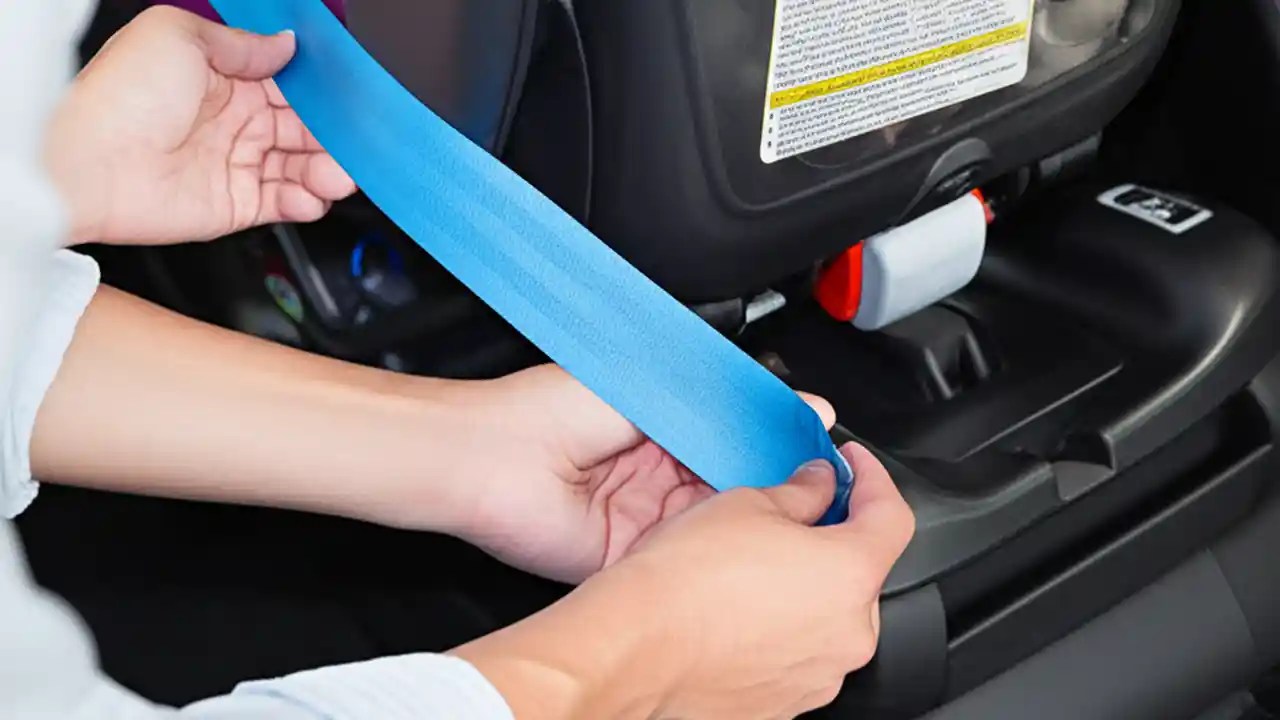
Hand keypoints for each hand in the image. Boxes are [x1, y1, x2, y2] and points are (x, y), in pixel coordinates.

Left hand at [46, 6, 355, 244]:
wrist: (88, 163)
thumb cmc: (120, 97)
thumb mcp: (180, 36)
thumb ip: (241, 43)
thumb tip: (284, 43)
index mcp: (224, 79)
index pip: (289, 86)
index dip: (321, 94)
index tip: (347, 101)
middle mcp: (232, 121)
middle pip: (304, 129)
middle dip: (334, 136)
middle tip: (354, 143)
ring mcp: (234, 163)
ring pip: (301, 168)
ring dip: (328, 171)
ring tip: (338, 175)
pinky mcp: (234, 205)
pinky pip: (285, 204)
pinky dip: (307, 202)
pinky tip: (312, 195)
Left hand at [380, 364, 835, 584]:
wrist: (483, 460)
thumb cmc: (543, 409)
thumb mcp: (647, 386)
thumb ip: (716, 398)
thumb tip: (780, 396)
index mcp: (659, 425)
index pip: (734, 434)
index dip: (773, 437)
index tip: (816, 437)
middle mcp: (656, 472)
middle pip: (732, 480)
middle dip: (772, 478)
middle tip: (818, 473)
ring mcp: (646, 518)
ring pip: (717, 519)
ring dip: (750, 512)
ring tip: (793, 498)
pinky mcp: (634, 557)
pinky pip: (686, 554)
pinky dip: (716, 545)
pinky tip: (745, 529)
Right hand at [454, 443, 915, 718]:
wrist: (631, 650)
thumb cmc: (682, 580)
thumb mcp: (746, 503)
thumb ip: (800, 490)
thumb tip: (817, 483)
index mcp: (850, 574)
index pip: (892, 515)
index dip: (873, 478)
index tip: (854, 464)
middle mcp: (847, 634)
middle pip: (861, 571)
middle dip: (833, 537)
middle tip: (792, 511)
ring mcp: (818, 675)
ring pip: (828, 617)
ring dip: (804, 587)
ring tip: (751, 566)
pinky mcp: (784, 703)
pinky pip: (796, 654)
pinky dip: (779, 629)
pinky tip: (737, 610)